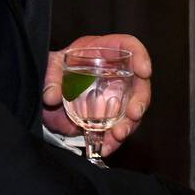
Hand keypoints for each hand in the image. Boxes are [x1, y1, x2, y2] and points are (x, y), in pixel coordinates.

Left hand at [42, 33, 151, 156]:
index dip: (141, 57)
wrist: (49, 92)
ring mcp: (116, 96)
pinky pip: (119, 128)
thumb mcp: (50, 66)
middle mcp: (117, 73)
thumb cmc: (56, 70)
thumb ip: (50, 77)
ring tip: (118, 135)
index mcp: (105, 52)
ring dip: (129, 124)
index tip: (144, 71)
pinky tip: (107, 147)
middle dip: (140, 100)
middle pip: (139, 83)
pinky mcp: (110, 117)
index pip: (130, 47)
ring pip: (132, 109)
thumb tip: (51, 96)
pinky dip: (114, 140)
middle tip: (134, 114)